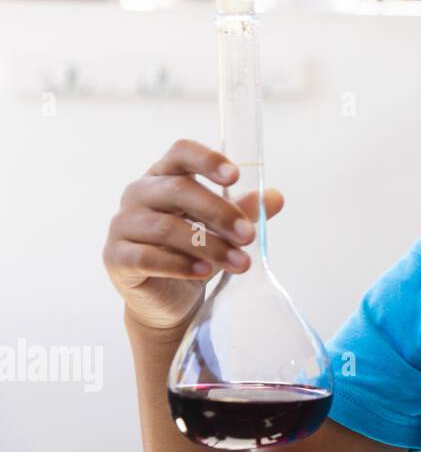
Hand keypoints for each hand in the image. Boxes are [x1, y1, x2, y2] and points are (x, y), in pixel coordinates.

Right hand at [104, 139, 284, 333]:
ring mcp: (123, 224)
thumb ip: (244, 210)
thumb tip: (275, 197)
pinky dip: (180, 265)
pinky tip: (205, 272)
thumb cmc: (193, 252)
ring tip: (239, 263)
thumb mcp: (222, 229)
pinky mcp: (116, 257)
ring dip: (209, 246)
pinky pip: (147, 258)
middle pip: (178, 190)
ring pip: (166, 228)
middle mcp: (139, 194)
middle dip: (219, 213)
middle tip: (249, 236)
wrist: (167, 298)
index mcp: (164, 177)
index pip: (181, 153)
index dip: (207, 160)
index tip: (235, 177)